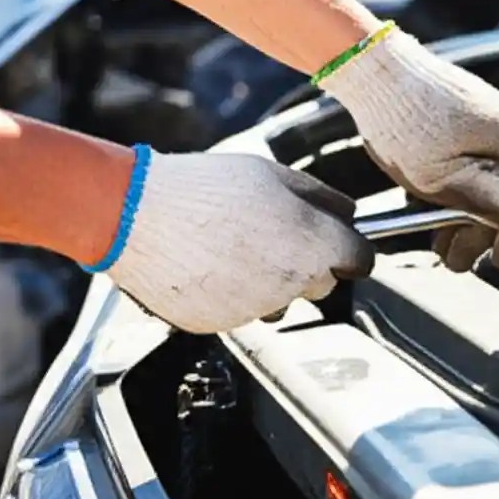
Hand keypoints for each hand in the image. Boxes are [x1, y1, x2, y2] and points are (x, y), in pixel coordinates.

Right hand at [103, 151, 372, 332]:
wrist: (136, 216)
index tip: (341, 242)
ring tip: (235, 245)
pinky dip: (233, 293)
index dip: (353, 247)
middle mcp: (292, 285)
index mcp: (314, 245)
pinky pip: (241, 311)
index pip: (361, 260)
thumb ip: (322, 196)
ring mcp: (256, 309)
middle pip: (324, 284)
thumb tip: (348, 211)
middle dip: (311, 263)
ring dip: (272, 281)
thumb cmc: (205, 189)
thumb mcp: (273, 173)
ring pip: (281, 300)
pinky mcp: (222, 325)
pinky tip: (210, 263)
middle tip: (275, 233)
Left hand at [321, 28, 498, 270]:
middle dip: (479, 231)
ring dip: (461, 212)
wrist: (369, 67)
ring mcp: (482, 114)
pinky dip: (451, 184)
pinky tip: (427, 201)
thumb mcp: (444, 177)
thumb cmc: (402, 120)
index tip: (498, 260)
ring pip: (483, 175)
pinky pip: (466, 157)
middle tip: (454, 256)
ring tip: (437, 239)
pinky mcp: (459, 109)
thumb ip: (492, 200)